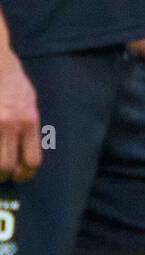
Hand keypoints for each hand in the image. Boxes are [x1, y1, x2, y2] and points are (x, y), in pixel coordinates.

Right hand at [0, 49, 40, 182]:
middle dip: (3, 174)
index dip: (26, 173)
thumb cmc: (11, 77)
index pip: (32, 159)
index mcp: (28, 121)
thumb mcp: (29, 100)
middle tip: (0, 176)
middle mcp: (10, 124)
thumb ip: (29, 124)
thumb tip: (27, 145)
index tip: (19, 176)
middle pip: (7, 164)